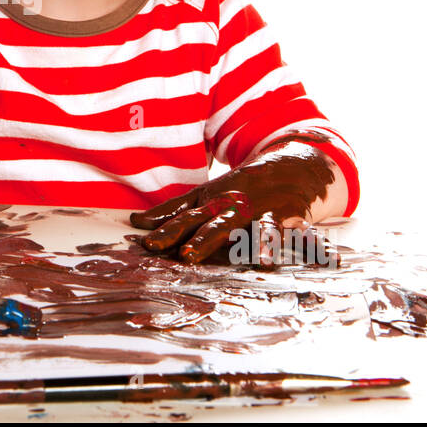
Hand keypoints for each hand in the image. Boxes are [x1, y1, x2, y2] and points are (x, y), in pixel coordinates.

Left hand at [129, 137, 337, 264]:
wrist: (290, 167)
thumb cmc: (241, 189)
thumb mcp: (204, 196)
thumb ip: (172, 210)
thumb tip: (137, 221)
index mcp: (208, 204)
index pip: (184, 219)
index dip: (166, 231)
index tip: (148, 245)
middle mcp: (228, 207)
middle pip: (210, 225)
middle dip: (199, 239)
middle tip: (185, 256)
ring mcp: (253, 210)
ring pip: (241, 228)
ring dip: (235, 242)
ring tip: (229, 258)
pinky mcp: (280, 215)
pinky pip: (274, 231)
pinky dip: (271, 244)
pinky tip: (267, 260)